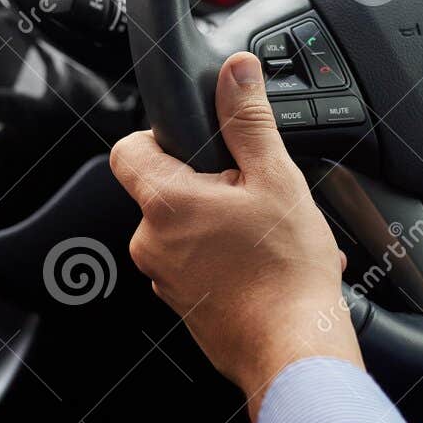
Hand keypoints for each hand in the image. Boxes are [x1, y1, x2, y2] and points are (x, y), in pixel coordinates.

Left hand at [109, 53, 362, 420]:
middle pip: (165, 189)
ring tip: (271, 234)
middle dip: (210, 185)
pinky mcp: (182, 305)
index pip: (128, 148)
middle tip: (254, 195)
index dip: (160, 136)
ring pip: (186, 229)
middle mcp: (151, 242)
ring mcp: (164, 278)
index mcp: (164, 202)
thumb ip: (248, 121)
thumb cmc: (286, 273)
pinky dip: (228, 257)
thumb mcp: (275, 179)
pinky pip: (198, 264)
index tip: (199, 143)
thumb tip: (236, 73)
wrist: (294, 350)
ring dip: (224, 223)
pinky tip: (268, 263)